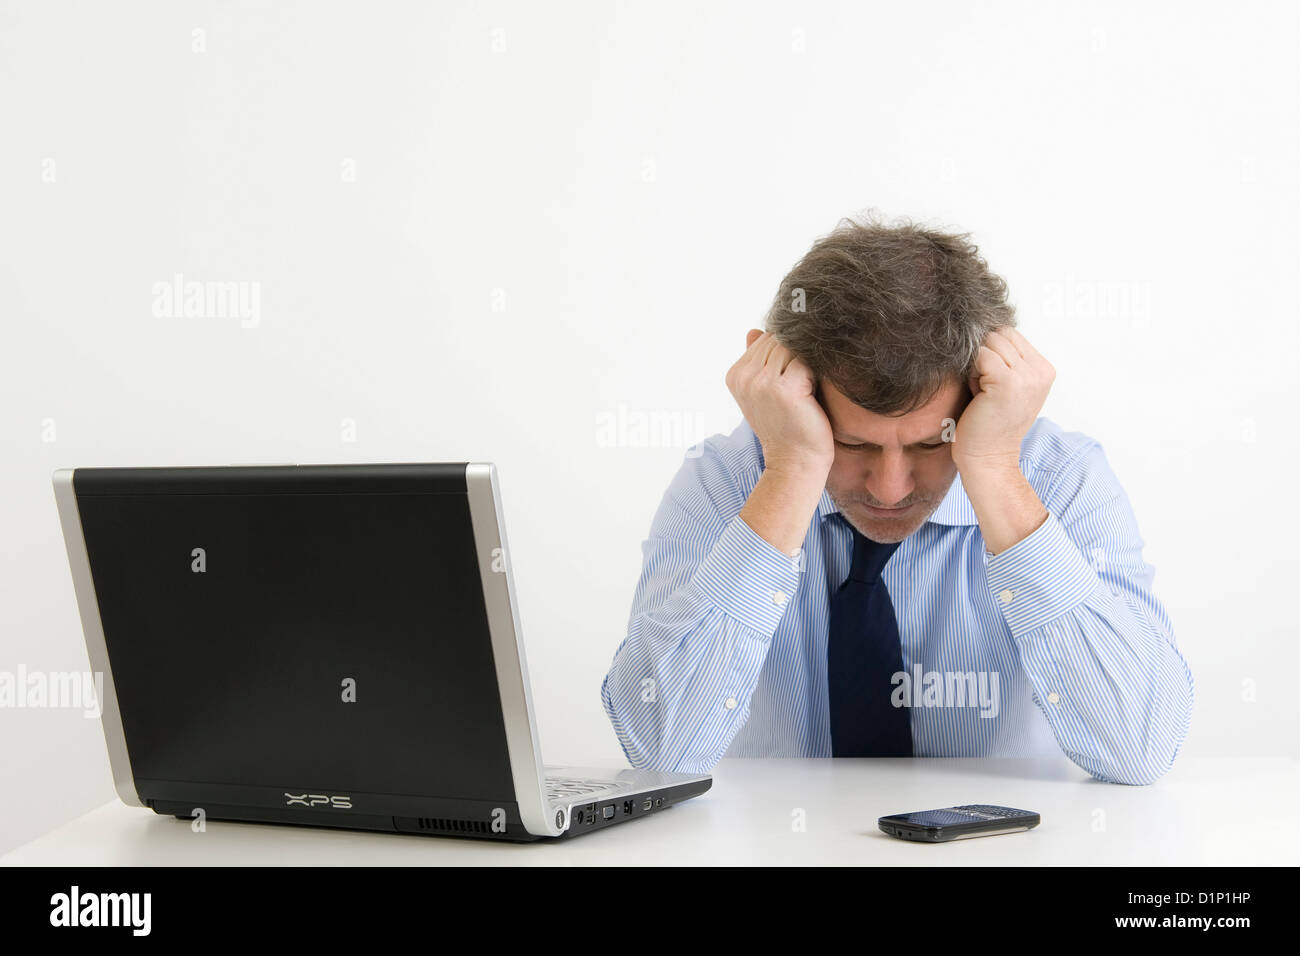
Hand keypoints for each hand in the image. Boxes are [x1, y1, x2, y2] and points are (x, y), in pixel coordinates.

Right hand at [726, 330, 834, 479]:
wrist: (795, 462)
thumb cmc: (786, 427)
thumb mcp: (765, 392)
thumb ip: (759, 360)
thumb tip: (754, 330)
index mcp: (735, 375)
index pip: (765, 339)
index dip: (786, 352)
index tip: (793, 377)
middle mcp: (744, 377)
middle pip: (779, 340)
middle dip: (797, 355)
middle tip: (805, 382)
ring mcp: (762, 382)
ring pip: (792, 348)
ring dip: (807, 363)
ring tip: (809, 388)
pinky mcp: (784, 388)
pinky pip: (806, 361)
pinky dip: (816, 373)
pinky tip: (814, 393)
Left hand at [952, 327, 1054, 472]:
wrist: (987, 457)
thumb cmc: (988, 422)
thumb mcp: (1007, 384)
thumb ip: (1007, 358)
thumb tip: (985, 325)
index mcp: (1045, 369)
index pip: (1011, 334)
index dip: (993, 353)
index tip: (993, 384)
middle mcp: (1041, 371)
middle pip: (1000, 335)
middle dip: (985, 357)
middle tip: (986, 389)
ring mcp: (1028, 376)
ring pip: (990, 343)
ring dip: (978, 366)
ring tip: (984, 393)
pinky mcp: (1009, 381)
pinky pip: (981, 356)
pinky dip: (973, 374)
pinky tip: (979, 395)